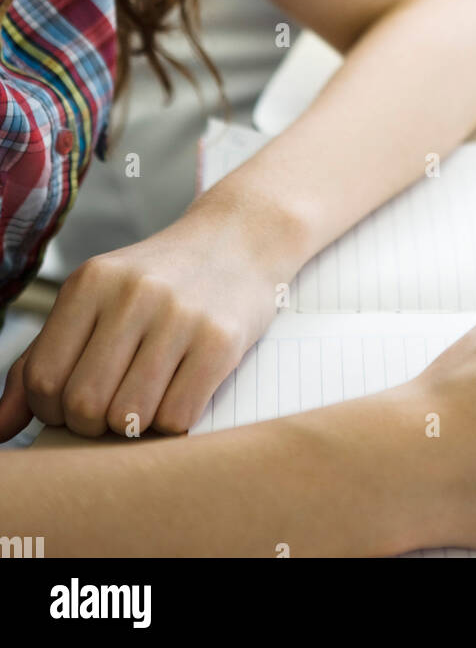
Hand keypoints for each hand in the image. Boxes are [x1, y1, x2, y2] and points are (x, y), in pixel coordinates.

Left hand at [0, 207, 277, 440]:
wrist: (241, 240)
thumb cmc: (160, 281)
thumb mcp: (98, 300)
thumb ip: (44, 358)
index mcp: (91, 282)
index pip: (42, 379)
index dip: (52, 409)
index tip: (76, 402)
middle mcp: (133, 294)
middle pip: (84, 404)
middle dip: (93, 423)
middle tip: (114, 406)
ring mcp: (180, 316)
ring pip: (129, 417)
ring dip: (135, 426)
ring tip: (149, 399)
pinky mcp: (221, 339)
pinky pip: (177, 417)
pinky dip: (172, 423)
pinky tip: (181, 394)